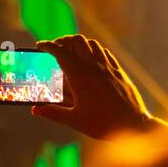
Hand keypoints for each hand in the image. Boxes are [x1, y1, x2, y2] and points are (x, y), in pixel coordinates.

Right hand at [32, 35, 153, 139]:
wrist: (133, 125)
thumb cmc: (102, 124)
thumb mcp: (74, 120)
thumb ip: (53, 113)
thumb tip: (35, 110)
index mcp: (80, 77)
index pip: (61, 52)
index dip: (48, 46)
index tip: (40, 46)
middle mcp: (94, 67)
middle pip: (76, 41)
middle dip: (63, 41)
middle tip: (55, 48)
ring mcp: (108, 67)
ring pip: (91, 43)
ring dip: (79, 43)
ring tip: (71, 51)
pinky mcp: (118, 71)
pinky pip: (104, 52)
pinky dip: (94, 50)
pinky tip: (91, 58)